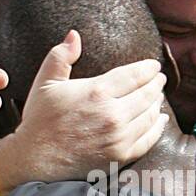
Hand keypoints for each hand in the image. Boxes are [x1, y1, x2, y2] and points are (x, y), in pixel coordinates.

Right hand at [0, 29, 166, 193]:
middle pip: (147, 94)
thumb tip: (74, 35)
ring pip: (150, 115)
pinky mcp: (120, 156)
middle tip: (159, 79)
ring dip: (157, 102)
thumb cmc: (39, 120)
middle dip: (156, 83)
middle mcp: (112, 114)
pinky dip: (157, 127)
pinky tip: (160, 119)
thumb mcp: (45, 83)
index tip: (153, 66)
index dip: (148, 68)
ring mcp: (119, 137)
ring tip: (158, 95)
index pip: (134, 75)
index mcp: (97, 91)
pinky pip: (148, 139)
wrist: (35, 160)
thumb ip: (61, 56)